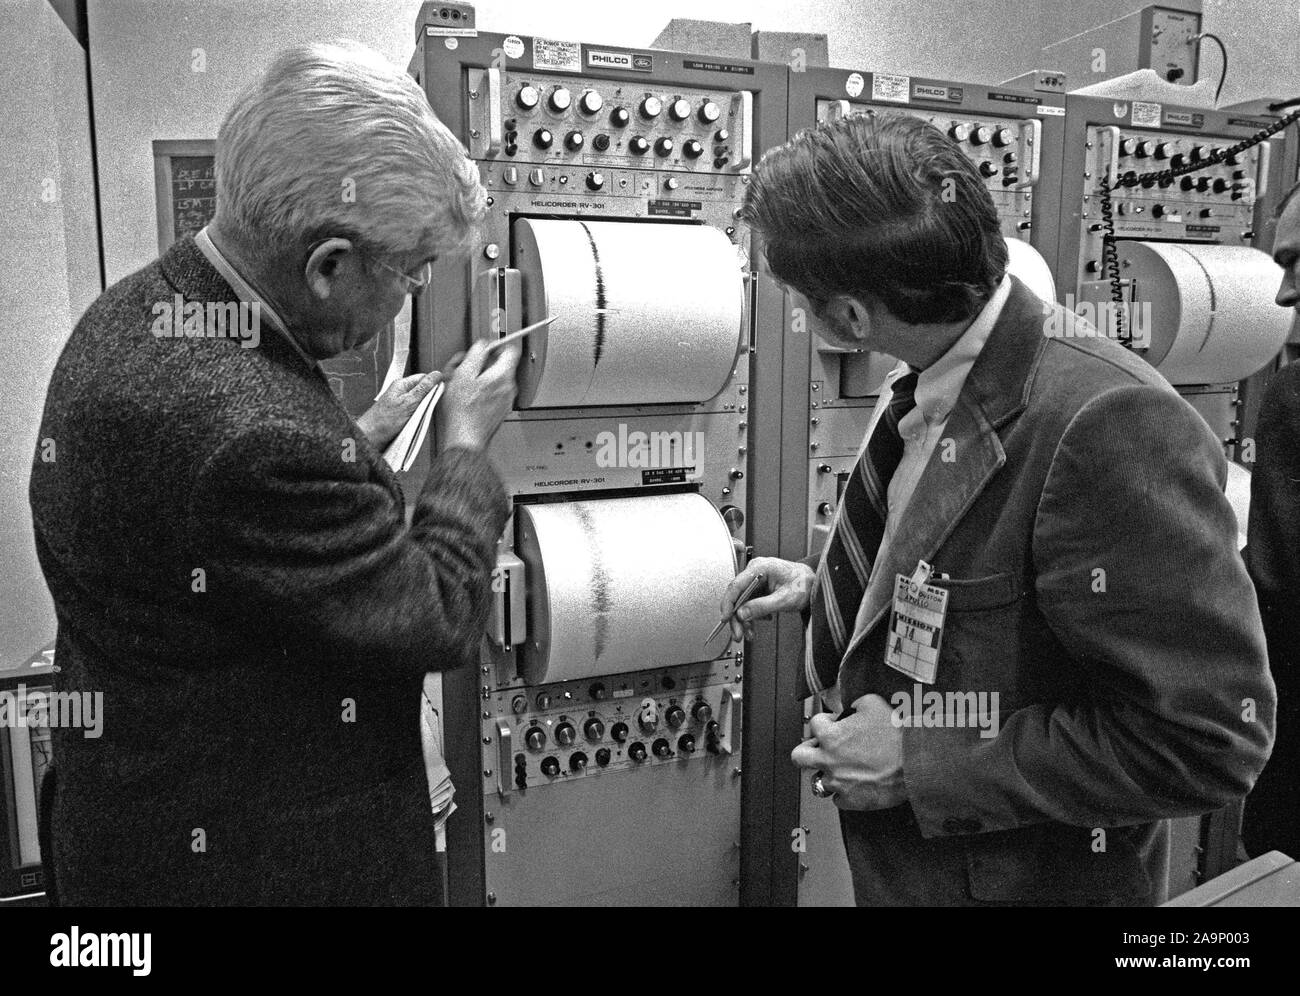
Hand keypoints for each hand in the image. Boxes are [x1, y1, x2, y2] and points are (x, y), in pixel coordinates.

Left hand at [357, 370, 443, 450]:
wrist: (369, 438)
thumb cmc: (384, 421)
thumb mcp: (408, 402)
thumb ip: (424, 388)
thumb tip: (436, 375)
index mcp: (401, 385)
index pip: (423, 378)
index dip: (433, 384)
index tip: (441, 392)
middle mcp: (400, 393)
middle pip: (422, 391)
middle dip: (429, 399)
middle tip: (430, 407)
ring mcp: (400, 405)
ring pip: (419, 404)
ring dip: (424, 410)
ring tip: (422, 417)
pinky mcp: (400, 416)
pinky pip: (414, 414)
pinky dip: (418, 419)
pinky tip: (417, 424)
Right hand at [440, 338, 521, 451]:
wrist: (465, 438)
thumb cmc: (462, 410)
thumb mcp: (463, 374)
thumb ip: (476, 354)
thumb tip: (482, 345)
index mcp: (503, 375)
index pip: (511, 350)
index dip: (498, 345)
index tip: (487, 348)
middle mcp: (510, 387)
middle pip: (502, 365)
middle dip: (485, 363)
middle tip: (468, 368)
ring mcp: (506, 400)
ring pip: (496, 380)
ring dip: (482, 378)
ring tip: (465, 385)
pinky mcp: (501, 410)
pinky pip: (494, 393)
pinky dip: (483, 391)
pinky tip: (469, 398)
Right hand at [717, 556, 815, 641]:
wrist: (812, 584)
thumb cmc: (803, 584)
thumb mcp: (785, 599)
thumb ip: (762, 606)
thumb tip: (742, 614)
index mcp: (760, 567)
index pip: (736, 585)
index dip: (728, 603)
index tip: (726, 618)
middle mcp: (754, 572)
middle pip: (736, 596)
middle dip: (736, 617)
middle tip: (738, 634)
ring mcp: (755, 580)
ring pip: (741, 602)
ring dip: (743, 620)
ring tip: (748, 634)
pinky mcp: (758, 589)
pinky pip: (748, 604)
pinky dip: (750, 617)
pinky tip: (755, 626)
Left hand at [790, 694, 905, 810]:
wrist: (915, 763)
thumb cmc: (896, 736)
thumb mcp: (873, 703)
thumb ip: (855, 704)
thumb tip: (851, 708)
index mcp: (831, 736)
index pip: (814, 724)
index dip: (826, 722)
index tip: (834, 725)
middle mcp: (829, 760)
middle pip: (799, 757)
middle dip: (807, 751)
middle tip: (819, 750)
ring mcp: (837, 782)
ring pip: (819, 781)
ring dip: (829, 774)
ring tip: (842, 770)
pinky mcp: (850, 800)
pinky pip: (837, 799)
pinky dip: (844, 793)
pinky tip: (855, 785)